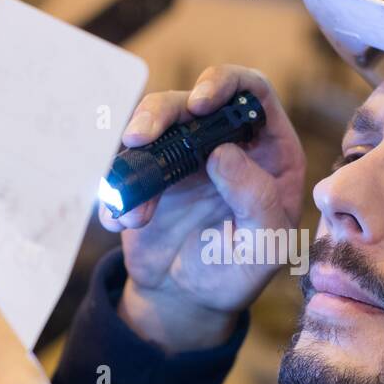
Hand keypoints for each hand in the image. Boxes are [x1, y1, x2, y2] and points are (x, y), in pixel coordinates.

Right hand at [101, 65, 305, 350]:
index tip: (199, 102)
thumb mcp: (265, 246)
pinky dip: (115, 192)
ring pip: (152, 124)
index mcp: (268, 150)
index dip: (226, 83)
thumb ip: (257, 199)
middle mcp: (224, 143)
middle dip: (160, 112)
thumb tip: (222, 152)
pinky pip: (123, 167)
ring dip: (133, 155)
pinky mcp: (147, 175)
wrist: (190, 300)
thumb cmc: (239, 272)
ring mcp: (182, 157)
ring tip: (135, 210)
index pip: (251, 91)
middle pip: (191, 101)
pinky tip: (121, 222)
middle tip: (138, 138)